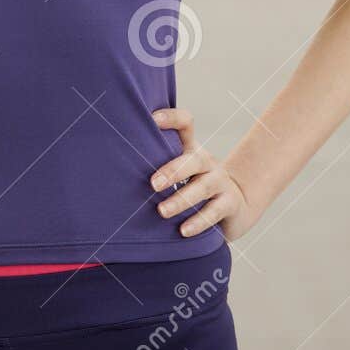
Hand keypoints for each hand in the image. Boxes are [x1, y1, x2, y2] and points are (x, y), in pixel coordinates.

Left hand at [149, 107, 258, 242]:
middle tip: (152, 184)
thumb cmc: (195, 183)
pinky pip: (215, 212)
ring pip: (203, 187)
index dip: (171, 118)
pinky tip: (183, 231)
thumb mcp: (181, 168)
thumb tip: (113, 157)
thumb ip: (156, 161)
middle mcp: (206, 162)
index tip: (151, 119)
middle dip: (173, 171)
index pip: (186, 123)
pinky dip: (198, 222)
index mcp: (191, 149)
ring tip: (162, 212)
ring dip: (181, 200)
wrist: (237, 203)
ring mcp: (220, 182)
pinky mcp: (229, 203)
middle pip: (193, 159)